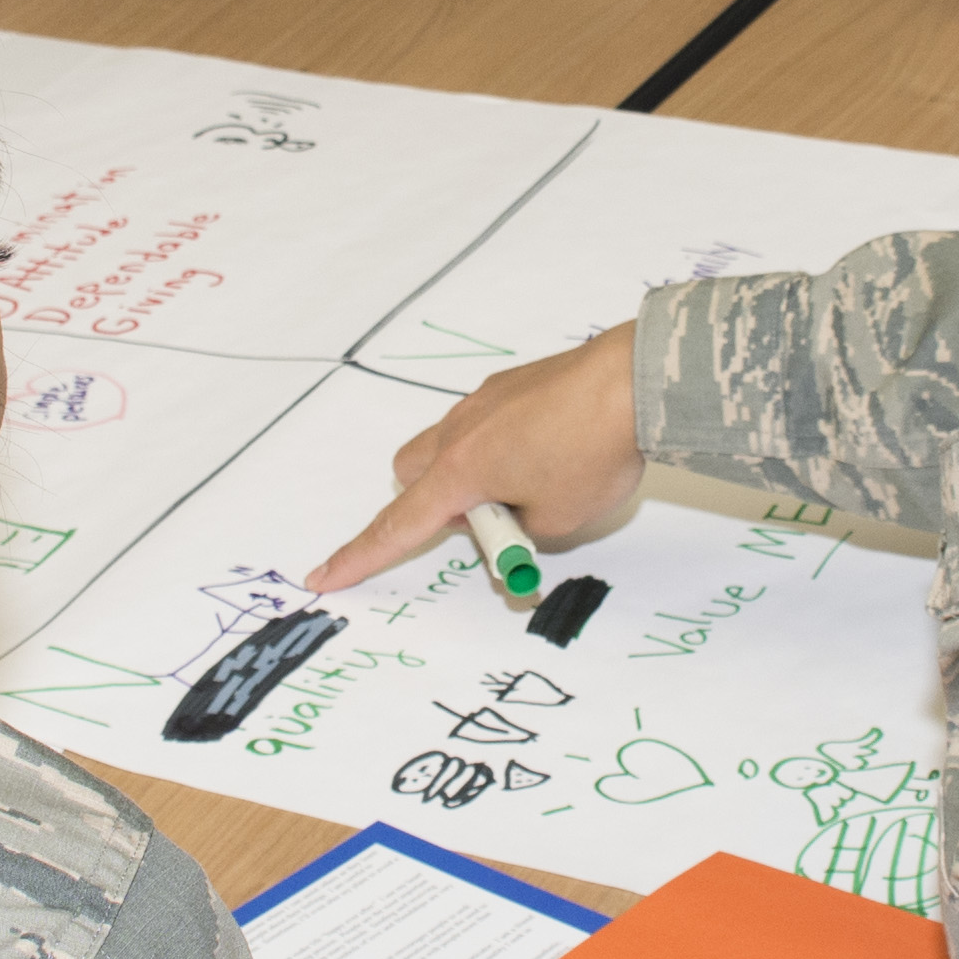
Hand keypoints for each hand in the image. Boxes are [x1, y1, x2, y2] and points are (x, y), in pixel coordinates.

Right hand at [305, 328, 643, 592]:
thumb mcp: (557, 520)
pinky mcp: (512, 385)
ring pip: (448, 446)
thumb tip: (512, 516)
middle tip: (491, 521)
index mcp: (460, 472)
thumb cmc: (594, 454)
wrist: (634, 382)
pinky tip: (557, 450)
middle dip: (432, 504)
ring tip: (535, 484)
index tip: (324, 576)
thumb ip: (519, 530)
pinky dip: (503, 447)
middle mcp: (460, 432)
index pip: (397, 528)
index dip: (359, 557)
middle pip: (412, 475)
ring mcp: (483, 401)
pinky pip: (486, 423)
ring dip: (471, 475)